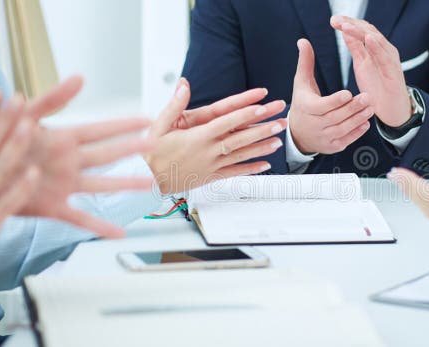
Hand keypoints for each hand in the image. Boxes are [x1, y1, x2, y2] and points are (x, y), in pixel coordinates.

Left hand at [14, 77, 156, 236]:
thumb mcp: (23, 115)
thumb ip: (52, 100)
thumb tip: (79, 78)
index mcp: (63, 139)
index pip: (102, 129)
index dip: (125, 125)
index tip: (148, 119)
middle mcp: (69, 162)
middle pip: (109, 154)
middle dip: (133, 149)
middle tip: (157, 144)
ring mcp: (63, 184)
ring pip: (103, 184)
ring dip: (125, 184)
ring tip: (150, 185)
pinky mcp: (52, 206)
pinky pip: (80, 217)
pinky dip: (100, 226)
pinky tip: (118, 233)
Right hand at [145, 80, 287, 193]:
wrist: (149, 180)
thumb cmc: (153, 152)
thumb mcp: (159, 126)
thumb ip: (174, 105)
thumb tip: (183, 85)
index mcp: (198, 136)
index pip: (227, 122)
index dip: (245, 114)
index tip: (261, 107)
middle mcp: (208, 151)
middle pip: (240, 138)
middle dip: (262, 129)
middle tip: (280, 122)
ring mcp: (212, 164)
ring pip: (241, 155)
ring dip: (261, 148)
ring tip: (278, 141)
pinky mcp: (212, 176)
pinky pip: (235, 172)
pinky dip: (251, 169)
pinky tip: (266, 165)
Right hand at [287, 39, 373, 153]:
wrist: (298, 132)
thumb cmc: (303, 102)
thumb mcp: (301, 83)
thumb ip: (306, 62)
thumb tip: (303, 41)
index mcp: (306, 109)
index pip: (322, 106)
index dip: (335, 101)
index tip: (348, 93)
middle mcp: (314, 125)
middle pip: (336, 117)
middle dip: (353, 108)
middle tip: (368, 96)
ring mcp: (323, 138)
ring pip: (343, 129)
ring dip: (358, 118)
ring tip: (370, 107)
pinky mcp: (331, 146)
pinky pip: (346, 140)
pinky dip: (357, 132)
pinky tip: (366, 122)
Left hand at [331, 16, 410, 126]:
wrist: (393, 110)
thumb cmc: (378, 88)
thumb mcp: (362, 64)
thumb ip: (356, 47)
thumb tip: (345, 31)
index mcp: (376, 48)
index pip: (362, 29)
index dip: (348, 23)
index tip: (332, 20)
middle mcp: (384, 50)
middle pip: (368, 31)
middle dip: (351, 24)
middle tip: (335, 20)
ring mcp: (390, 60)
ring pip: (376, 40)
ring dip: (360, 32)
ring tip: (346, 26)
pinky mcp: (394, 72)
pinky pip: (385, 57)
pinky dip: (377, 47)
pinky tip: (368, 39)